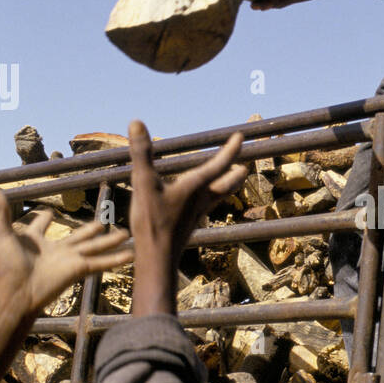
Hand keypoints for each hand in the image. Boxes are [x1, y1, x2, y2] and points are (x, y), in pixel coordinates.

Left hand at [0, 179, 132, 323]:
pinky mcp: (79, 269)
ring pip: (95, 247)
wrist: (15, 291)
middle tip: (102, 223)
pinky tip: (132, 253)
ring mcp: (68, 260)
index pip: (40, 226)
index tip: (49, 213)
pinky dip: (117, 258)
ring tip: (127, 233)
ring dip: (111, 241)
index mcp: (33, 241)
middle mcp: (53, 250)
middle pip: (77, 236)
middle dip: (90, 230)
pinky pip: (101, 262)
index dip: (43, 218)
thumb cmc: (4, 263)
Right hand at [128, 120, 246, 314]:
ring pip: (219, 196)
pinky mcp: (188, 225)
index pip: (218, 164)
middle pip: (226, 184)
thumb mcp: (143, 183)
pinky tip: (203, 202)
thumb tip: (136, 122)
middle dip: (236, 172)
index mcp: (195, 187)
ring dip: (227, 186)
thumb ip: (141, 153)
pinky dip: (210, 199)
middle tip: (246, 164)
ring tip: (234, 180)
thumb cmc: (152, 223)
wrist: (156, 260)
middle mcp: (201, 200)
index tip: (241, 137)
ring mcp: (196, 214)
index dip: (230, 149)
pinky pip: (205, 207)